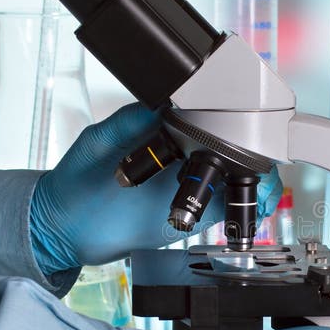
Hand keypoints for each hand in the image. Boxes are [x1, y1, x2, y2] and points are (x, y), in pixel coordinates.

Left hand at [30, 102, 282, 273]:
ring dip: (258, 182)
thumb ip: (130, 121)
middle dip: (257, 153)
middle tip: (262, 161)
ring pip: (239, 181)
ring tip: (261, 188)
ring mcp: (192, 188)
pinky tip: (254, 209)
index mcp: (169, 133)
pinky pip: (229, 212)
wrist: (66, 226)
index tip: (248, 123)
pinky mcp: (194, 217)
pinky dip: (247, 212)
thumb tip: (163, 103)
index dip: (236, 120)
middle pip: (236, 150)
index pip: (212, 120)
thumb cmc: (77, 177)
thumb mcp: (100, 139)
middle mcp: (186, 158)